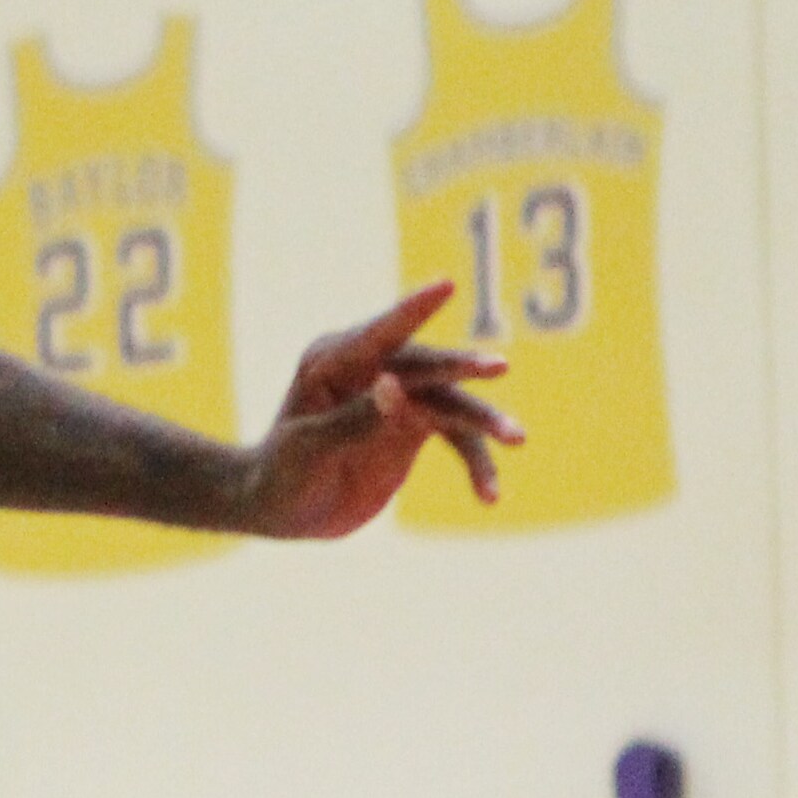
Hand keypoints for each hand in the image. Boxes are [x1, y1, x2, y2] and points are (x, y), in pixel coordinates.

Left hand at [245, 282, 522, 537]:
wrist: (284, 511)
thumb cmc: (281, 474)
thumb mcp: (309, 450)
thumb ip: (353, 419)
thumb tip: (394, 385)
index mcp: (334, 361)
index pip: (380, 333)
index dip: (414, 309)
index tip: (446, 285)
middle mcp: (375, 369)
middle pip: (429, 366)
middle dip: (464, 369)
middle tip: (498, 367)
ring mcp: (401, 396)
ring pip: (454, 402)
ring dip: (485, 422)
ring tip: (516, 438)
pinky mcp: (419, 425)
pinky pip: (459, 439)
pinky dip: (477, 465)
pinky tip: (489, 496)